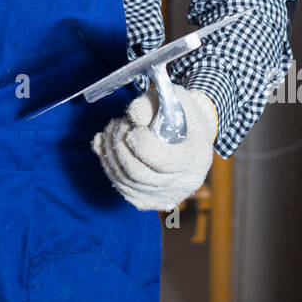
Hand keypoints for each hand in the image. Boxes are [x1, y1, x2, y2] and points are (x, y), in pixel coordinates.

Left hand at [92, 84, 216, 211]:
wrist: (191, 139)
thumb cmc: (183, 116)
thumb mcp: (175, 100)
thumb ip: (153, 104)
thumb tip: (133, 115)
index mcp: (195, 158)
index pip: (162, 160)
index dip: (140, 142)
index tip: (131, 124)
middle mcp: (184, 183)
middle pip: (138, 173)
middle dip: (119, 145)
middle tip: (116, 124)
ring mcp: (166, 196)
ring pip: (125, 181)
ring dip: (110, 152)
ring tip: (111, 130)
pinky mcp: (148, 201)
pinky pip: (120, 187)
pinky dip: (107, 164)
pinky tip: (106, 145)